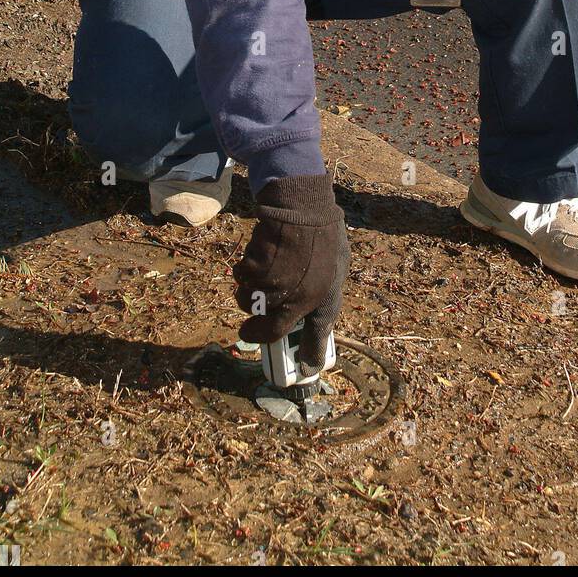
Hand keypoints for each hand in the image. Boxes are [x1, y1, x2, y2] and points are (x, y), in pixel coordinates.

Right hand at [234, 203, 349, 371]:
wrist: (303, 205)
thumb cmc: (323, 232)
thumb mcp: (336, 267)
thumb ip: (323, 293)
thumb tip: (312, 313)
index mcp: (324, 296)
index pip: (317, 334)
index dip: (311, 355)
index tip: (306, 371)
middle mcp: (298, 297)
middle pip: (268, 331)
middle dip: (255, 334)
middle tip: (247, 333)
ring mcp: (275, 285)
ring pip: (249, 304)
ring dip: (248, 295)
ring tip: (256, 280)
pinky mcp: (256, 269)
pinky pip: (241, 279)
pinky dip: (244, 272)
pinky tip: (256, 258)